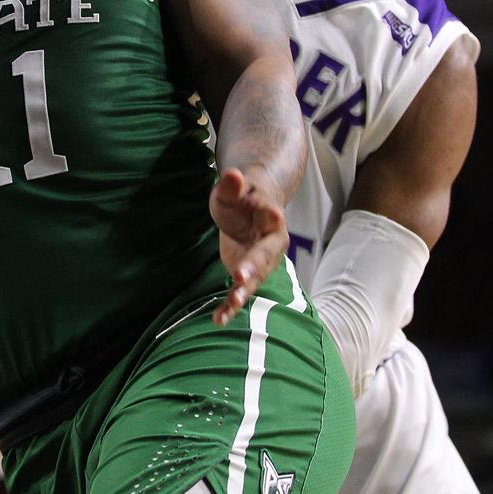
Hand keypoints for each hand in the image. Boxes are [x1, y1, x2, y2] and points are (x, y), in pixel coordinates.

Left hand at [209, 167, 288, 325]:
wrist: (251, 210)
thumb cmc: (243, 196)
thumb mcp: (232, 188)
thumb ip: (232, 184)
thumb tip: (232, 174)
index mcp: (271, 217)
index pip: (273, 216)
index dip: (273, 216)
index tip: (275, 214)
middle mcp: (271, 244)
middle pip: (264, 256)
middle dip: (254, 266)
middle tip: (241, 275)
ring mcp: (260, 263)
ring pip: (254, 280)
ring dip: (243, 294)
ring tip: (231, 305)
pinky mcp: (247, 275)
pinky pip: (239, 292)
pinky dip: (229, 306)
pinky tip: (218, 319)